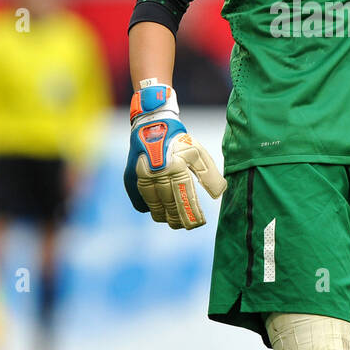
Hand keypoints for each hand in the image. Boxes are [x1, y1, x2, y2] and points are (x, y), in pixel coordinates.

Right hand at [123, 82, 226, 229]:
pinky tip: (158, 211)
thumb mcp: (198, 153)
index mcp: (176, 166)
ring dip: (164, 215)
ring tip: (173, 221)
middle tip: (187, 225)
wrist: (152, 124)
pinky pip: (140, 200)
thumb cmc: (179, 140)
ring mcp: (141, 175)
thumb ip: (209, 174)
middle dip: (179, 218)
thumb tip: (218, 194)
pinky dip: (149, 207)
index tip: (199, 223)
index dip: (191, 214)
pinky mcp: (131, 176)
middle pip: (169, 204)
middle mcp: (157, 172)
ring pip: (154, 205)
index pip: (184, 197)